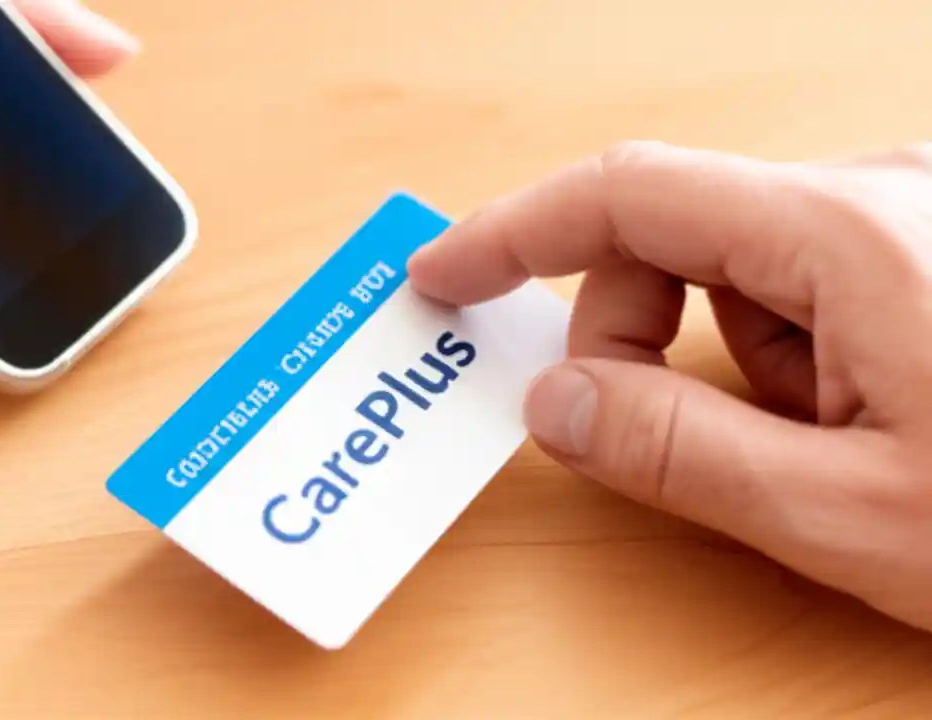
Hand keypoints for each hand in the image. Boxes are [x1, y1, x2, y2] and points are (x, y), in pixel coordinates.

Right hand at [409, 141, 931, 630]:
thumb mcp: (851, 515)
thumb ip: (680, 452)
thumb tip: (553, 402)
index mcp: (849, 233)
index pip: (627, 196)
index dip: (511, 234)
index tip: (439, 276)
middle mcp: (877, 194)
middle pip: (674, 235)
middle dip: (629, 333)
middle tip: (638, 428)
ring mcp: (904, 216)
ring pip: (735, 268)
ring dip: (721, 356)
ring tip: (804, 438)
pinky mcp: (920, 247)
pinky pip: (797, 282)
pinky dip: (780, 352)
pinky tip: (848, 414)